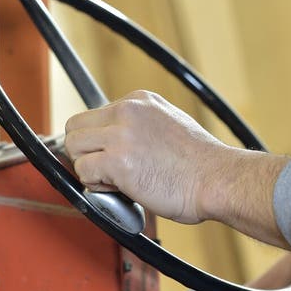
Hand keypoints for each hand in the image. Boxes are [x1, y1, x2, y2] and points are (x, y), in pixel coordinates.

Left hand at [65, 90, 290, 245]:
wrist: (217, 178)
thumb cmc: (199, 163)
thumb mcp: (168, 123)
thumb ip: (139, 125)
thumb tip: (115, 139)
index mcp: (139, 100)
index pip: (93, 115)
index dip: (97, 141)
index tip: (108, 156)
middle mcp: (127, 110)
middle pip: (75, 127)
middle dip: (84, 152)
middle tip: (104, 171)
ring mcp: (121, 134)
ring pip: (73, 148)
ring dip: (88, 169)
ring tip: (115, 181)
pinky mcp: (118, 160)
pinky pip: (83, 173)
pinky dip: (95, 187)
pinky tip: (120, 190)